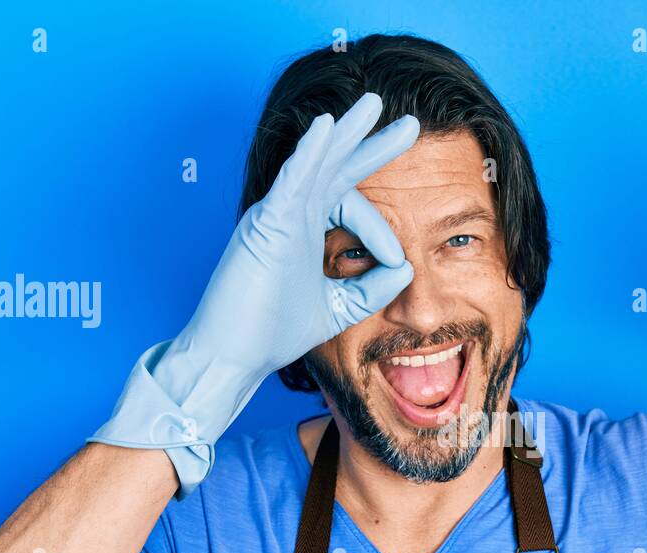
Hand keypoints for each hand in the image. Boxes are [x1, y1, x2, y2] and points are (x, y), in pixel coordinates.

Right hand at [90, 92, 419, 496]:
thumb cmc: (273, 331)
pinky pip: (291, 181)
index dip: (382, 232)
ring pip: (316, 162)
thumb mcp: (339, 308)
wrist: (233, 354)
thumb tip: (407, 267)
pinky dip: (309, 153)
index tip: (398, 263)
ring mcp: (277, 214)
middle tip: (413, 123)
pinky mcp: (266, 224)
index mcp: (306, 229)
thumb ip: (372, 289)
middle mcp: (291, 214)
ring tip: (373, 104)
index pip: (354, 206)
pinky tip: (327, 128)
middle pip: (338, 166)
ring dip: (347, 132)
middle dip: (373, 142)